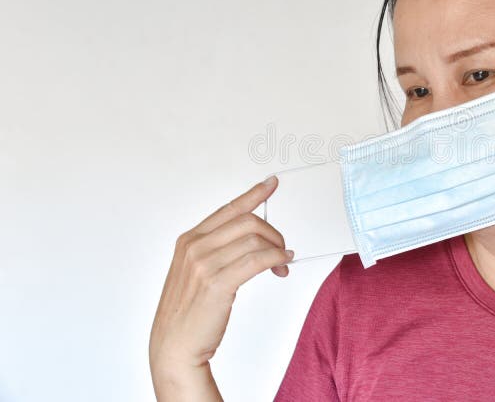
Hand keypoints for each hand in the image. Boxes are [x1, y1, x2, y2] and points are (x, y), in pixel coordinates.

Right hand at [149, 177, 291, 396]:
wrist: (174, 347)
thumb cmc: (188, 312)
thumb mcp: (195, 272)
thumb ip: (216, 250)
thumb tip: (251, 238)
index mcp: (189, 240)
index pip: (228, 209)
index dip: (253, 194)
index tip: (271, 184)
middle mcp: (194, 247)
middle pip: (247, 221)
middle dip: (273, 233)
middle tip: (283, 249)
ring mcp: (204, 264)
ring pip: (255, 239)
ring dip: (277, 249)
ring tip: (283, 263)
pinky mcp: (217, 283)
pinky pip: (257, 260)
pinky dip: (275, 259)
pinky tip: (281, 265)